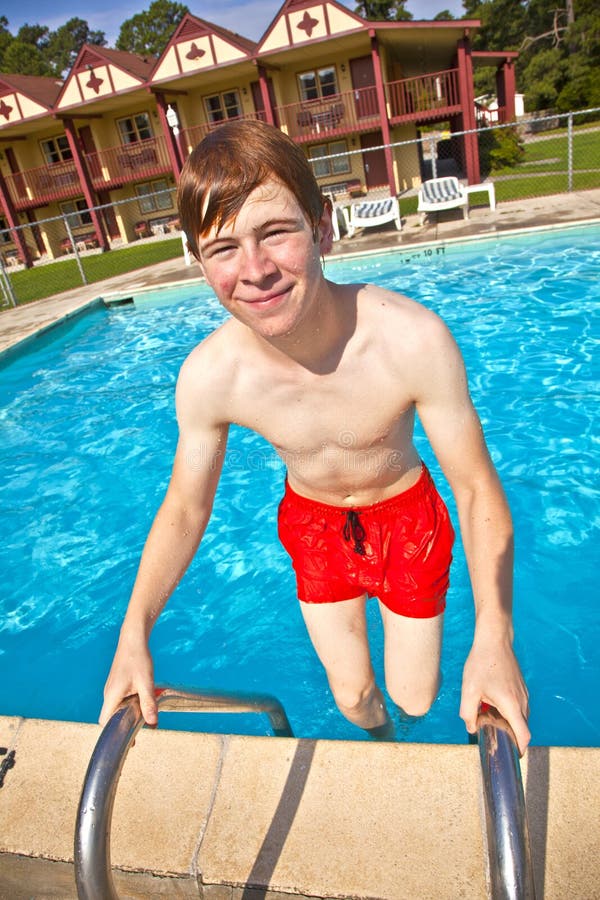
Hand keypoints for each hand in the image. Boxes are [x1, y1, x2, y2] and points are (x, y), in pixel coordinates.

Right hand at [99, 630, 157, 726]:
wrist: (133, 639)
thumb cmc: (138, 659)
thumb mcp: (147, 683)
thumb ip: (149, 704)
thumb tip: (153, 724)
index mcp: (112, 696)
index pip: (105, 723)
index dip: (113, 734)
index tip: (126, 742)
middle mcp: (108, 694)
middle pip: (111, 718)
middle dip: (123, 727)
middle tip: (138, 735)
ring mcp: (112, 689)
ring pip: (117, 708)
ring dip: (128, 715)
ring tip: (143, 720)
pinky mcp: (117, 684)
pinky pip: (121, 700)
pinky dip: (130, 705)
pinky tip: (143, 702)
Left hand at [460, 634, 529, 755]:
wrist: (495, 639)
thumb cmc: (481, 663)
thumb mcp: (469, 690)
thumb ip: (468, 713)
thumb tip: (471, 728)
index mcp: (511, 705)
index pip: (524, 735)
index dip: (520, 749)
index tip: (513, 756)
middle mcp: (522, 701)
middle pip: (522, 728)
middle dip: (511, 736)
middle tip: (494, 737)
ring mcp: (524, 693)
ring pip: (520, 716)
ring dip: (509, 722)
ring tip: (489, 718)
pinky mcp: (521, 687)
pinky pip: (518, 706)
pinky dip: (509, 711)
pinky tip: (492, 703)